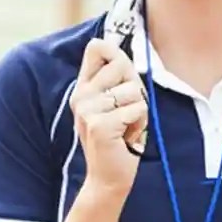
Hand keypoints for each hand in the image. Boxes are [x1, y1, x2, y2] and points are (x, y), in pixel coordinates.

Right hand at [70, 38, 148, 193]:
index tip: (122, 81)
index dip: (118, 57)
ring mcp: (88, 110)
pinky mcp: (99, 125)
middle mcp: (81, 95)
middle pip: (123, 66)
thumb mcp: (117, 102)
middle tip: (126, 115)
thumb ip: (115, 76)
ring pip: (134, 90)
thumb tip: (107, 44)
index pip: (98, 48)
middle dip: (136, 91)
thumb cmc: (119, 138)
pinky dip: (140, 124)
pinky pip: (137, 108)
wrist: (109, 177)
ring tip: (127, 127)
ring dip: (140, 111)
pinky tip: (128, 137)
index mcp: (83, 87)